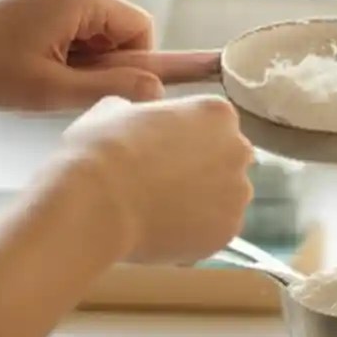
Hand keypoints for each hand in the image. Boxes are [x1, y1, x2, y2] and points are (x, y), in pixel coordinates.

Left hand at [0, 0, 217, 109]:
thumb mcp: (54, 90)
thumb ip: (112, 88)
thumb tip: (156, 91)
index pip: (141, 29)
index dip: (136, 64)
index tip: (110, 87)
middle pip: (120, 29)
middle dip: (106, 62)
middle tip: (71, 86)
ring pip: (96, 31)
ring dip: (84, 60)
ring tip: (49, 77)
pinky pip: (73, 26)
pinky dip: (67, 51)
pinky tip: (38, 66)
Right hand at [56, 96, 254, 263]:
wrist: (98, 203)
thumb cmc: (101, 148)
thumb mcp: (114, 109)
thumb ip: (143, 105)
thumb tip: (146, 106)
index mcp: (217, 114)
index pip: (212, 124)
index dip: (185, 138)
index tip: (161, 149)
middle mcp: (238, 151)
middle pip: (226, 159)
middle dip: (203, 169)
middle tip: (164, 181)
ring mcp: (238, 194)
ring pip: (225, 197)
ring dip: (202, 201)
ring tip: (161, 209)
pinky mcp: (229, 231)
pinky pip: (215, 229)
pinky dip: (196, 231)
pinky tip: (165, 229)